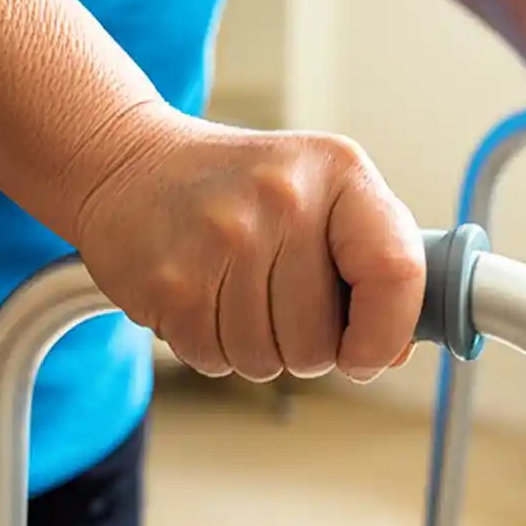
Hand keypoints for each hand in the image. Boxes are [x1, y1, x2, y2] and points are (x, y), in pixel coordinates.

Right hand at [72, 105, 425, 382]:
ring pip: (268, 361)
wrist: (128, 164)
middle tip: (276, 302)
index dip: (386, 332)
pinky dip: (213, 348)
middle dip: (305, 347)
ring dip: (256, 349)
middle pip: (321, 341)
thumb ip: (371, 263)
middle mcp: (283, 198)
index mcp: (338, 171)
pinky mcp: (172, 282)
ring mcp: (224, 239)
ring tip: (235, 293)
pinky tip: (202, 299)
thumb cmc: (240, 189)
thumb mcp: (320, 195)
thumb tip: (393, 349)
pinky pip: (217, 361)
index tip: (366, 352)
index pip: (396, 270)